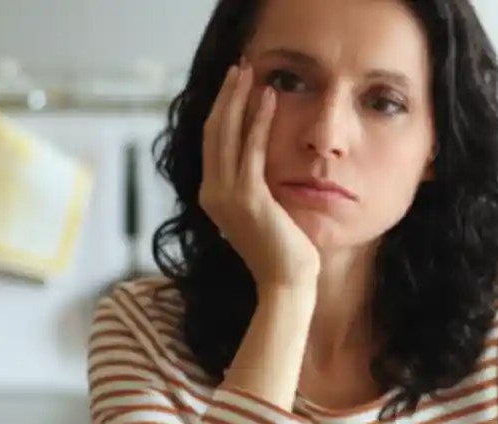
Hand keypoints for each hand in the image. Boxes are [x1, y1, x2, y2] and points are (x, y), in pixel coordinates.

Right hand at [199, 58, 319, 286]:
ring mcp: (226, 195)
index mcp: (212, 195)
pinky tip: (270, 98)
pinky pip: (252, 149)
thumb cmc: (281, 251)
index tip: (234, 84)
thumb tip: (257, 163)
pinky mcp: (248, 198)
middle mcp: (212, 193)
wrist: (286, 282)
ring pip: (227, 134)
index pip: (212, 142)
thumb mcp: (260, 212)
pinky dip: (259, 121)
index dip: (221, 109)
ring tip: (250, 72)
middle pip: (214, 131)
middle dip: (226, 95)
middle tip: (239, 67)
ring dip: (239, 99)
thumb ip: (252, 187)